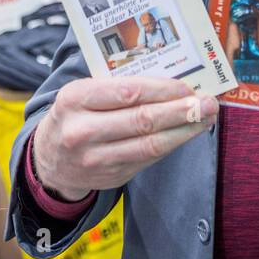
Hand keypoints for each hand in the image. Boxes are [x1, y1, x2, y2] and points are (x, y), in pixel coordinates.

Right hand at [33, 76, 217, 200]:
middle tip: (208, 102)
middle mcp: (82, 130)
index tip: (187, 85)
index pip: (127, 91)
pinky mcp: (110, 176)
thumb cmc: (75, 115)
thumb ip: (118, 86)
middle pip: (142, 120)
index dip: (162, 89)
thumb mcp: (83, 93)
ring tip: (206, 118)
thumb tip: (170, 82)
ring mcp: (95, 158)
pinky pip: (148, 158)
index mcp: (74, 99)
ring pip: (150, 144)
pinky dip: (172, 144)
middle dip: (181, 110)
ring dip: (184, 130)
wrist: (49, 159)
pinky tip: (187, 133)